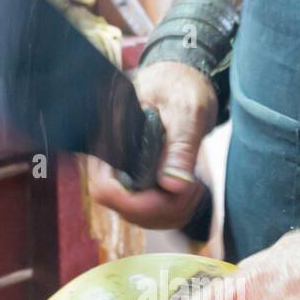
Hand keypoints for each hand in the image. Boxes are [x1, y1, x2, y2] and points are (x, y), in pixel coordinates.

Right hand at [86, 60, 214, 229]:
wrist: (184, 83)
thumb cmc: (181, 87)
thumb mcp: (187, 111)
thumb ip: (180, 146)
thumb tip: (172, 185)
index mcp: (111, 137)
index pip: (104, 186)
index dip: (134, 202)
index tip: (169, 195)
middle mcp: (112, 161)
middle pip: (124, 208)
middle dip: (163, 208)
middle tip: (193, 188)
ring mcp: (125, 175)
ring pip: (139, 216)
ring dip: (172, 212)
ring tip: (195, 187)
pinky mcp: (140, 184)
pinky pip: (152, 214)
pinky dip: (175, 211)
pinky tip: (191, 191)